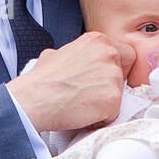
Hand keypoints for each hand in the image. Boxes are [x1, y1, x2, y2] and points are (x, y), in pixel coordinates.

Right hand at [7, 31, 129, 131]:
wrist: (32, 99)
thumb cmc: (41, 80)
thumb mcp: (56, 54)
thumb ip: (77, 55)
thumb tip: (79, 62)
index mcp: (97, 41)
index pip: (124, 53)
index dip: (114, 68)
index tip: (100, 78)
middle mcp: (109, 54)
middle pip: (126, 72)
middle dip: (113, 84)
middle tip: (93, 92)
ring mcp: (112, 77)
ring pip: (119, 94)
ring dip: (103, 102)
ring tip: (81, 104)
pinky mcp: (113, 99)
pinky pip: (113, 113)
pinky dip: (99, 117)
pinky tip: (81, 113)